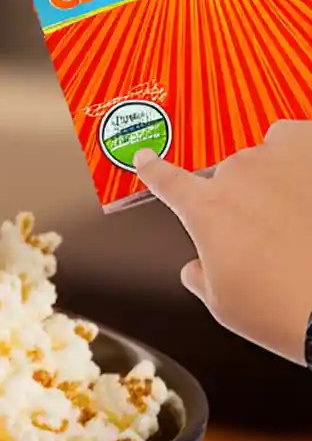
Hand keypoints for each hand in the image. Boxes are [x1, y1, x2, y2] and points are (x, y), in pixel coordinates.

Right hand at [135, 120, 311, 365]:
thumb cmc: (284, 305)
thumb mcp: (224, 304)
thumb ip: (201, 276)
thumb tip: (198, 268)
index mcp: (205, 209)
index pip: (165, 181)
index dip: (153, 169)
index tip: (146, 158)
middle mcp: (236, 176)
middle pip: (226, 174)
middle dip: (241, 197)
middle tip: (266, 232)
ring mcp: (277, 160)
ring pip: (265, 153)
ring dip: (273, 173)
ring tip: (297, 205)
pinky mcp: (311, 150)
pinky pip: (297, 136)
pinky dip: (301, 151)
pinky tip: (307, 175)